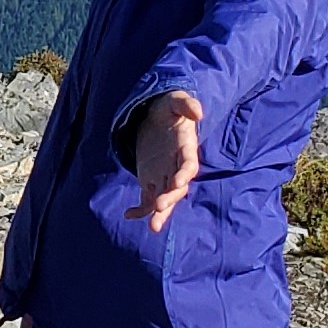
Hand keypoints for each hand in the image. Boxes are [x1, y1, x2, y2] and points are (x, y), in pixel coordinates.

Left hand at [130, 90, 202, 231]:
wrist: (156, 117)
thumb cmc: (169, 108)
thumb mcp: (176, 101)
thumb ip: (186, 105)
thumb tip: (197, 113)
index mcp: (186, 150)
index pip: (188, 165)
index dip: (184, 174)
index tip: (177, 183)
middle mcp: (177, 168)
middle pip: (177, 188)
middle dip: (169, 198)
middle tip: (159, 208)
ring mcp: (163, 176)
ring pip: (163, 198)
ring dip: (159, 212)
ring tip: (153, 227)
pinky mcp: (149, 180)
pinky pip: (146, 199)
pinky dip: (140, 209)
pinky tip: (129, 215)